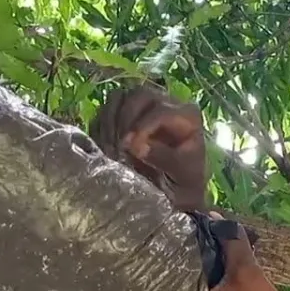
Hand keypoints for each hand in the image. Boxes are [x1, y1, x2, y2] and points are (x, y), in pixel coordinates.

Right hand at [90, 85, 208, 210]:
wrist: (175, 196)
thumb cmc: (184, 184)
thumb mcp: (181, 175)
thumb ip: (163, 158)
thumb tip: (136, 146)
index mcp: (187, 116)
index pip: (161, 109)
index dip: (143, 126)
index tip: (132, 148)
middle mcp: (167, 105)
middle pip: (139, 95)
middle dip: (125, 120)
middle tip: (119, 146)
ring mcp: (145, 108)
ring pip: (120, 98)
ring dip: (110, 122)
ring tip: (111, 148)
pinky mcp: (126, 115)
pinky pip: (107, 109)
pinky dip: (102, 126)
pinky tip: (105, 147)